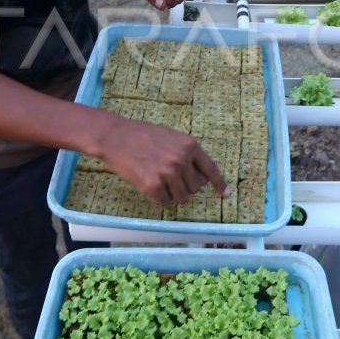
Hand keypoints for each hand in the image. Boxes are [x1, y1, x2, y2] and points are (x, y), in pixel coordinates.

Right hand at [98, 117, 227, 205]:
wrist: (115, 137)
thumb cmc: (142, 136)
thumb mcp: (171, 137)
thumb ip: (187, 154)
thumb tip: (200, 177)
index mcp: (189, 146)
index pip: (211, 169)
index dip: (218, 184)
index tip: (225, 194)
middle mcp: (181, 159)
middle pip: (195, 188)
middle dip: (185, 186)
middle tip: (169, 177)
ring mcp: (168, 173)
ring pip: (182, 198)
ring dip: (172, 194)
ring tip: (158, 180)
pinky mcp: (152, 186)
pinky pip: (164, 202)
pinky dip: (158, 198)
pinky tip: (147, 183)